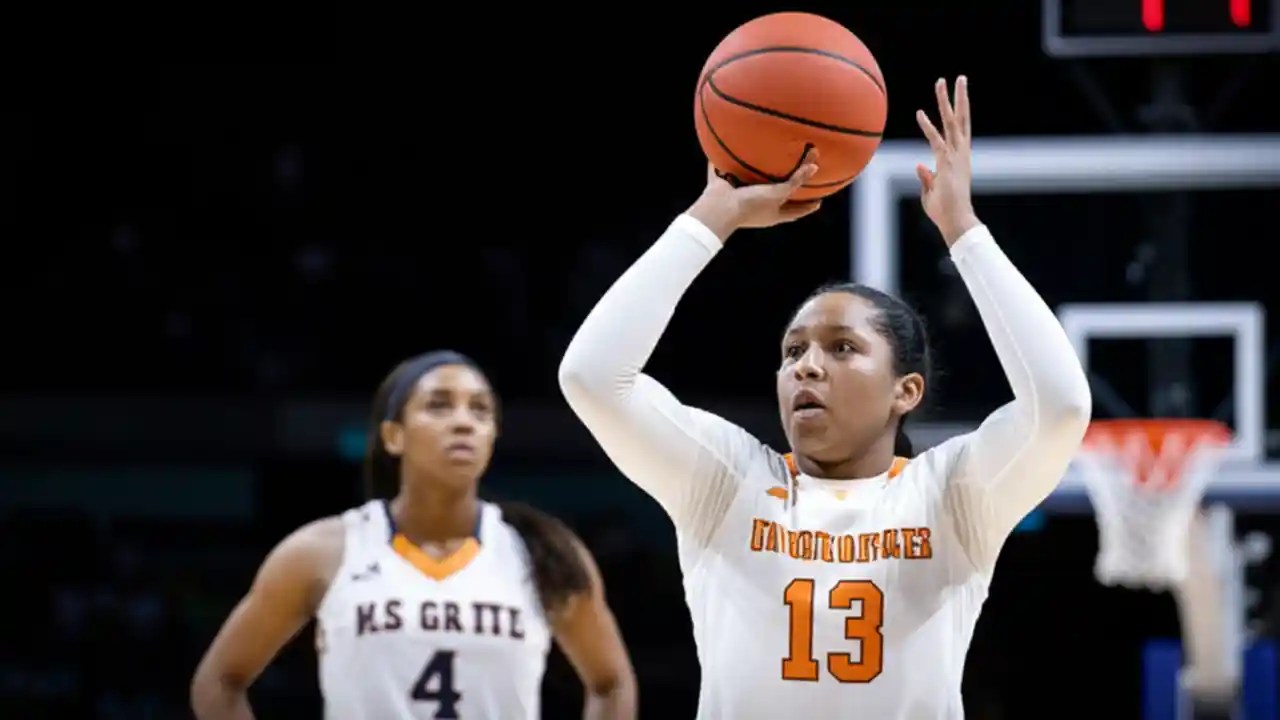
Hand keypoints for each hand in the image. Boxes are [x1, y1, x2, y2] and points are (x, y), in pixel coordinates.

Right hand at [685, 149, 821, 241]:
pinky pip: (724, 172)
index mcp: (771, 214)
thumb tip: (815, 167)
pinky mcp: (723, 186)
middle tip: (798, 178)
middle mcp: (757, 207)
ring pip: (751, 184)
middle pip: (776, 198)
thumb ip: (795, 181)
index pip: (795, 212)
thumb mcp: (777, 194)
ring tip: (766, 160)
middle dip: (785, 190)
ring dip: (756, 175)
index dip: (807, 207)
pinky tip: (727, 149)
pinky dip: (724, 163)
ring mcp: (740, 197)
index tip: (819, 201)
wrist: (719, 209)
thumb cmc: (751, 205)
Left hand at [916, 77, 979, 245]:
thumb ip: (926, 177)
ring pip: (952, 122)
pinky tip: (920, 112)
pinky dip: (927, 127)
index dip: (957, 112)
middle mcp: (961, 153)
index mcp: (959, 158)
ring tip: (943, 81)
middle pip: (961, 119)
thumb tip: (919, 165)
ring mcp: (955, 156)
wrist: (955, 222)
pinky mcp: (947, 163)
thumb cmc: (944, 211)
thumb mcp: (931, 191)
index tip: (955, 95)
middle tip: (958, 77)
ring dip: (946, 101)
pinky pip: (936, 140)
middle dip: (959, 97)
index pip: (959, 129)